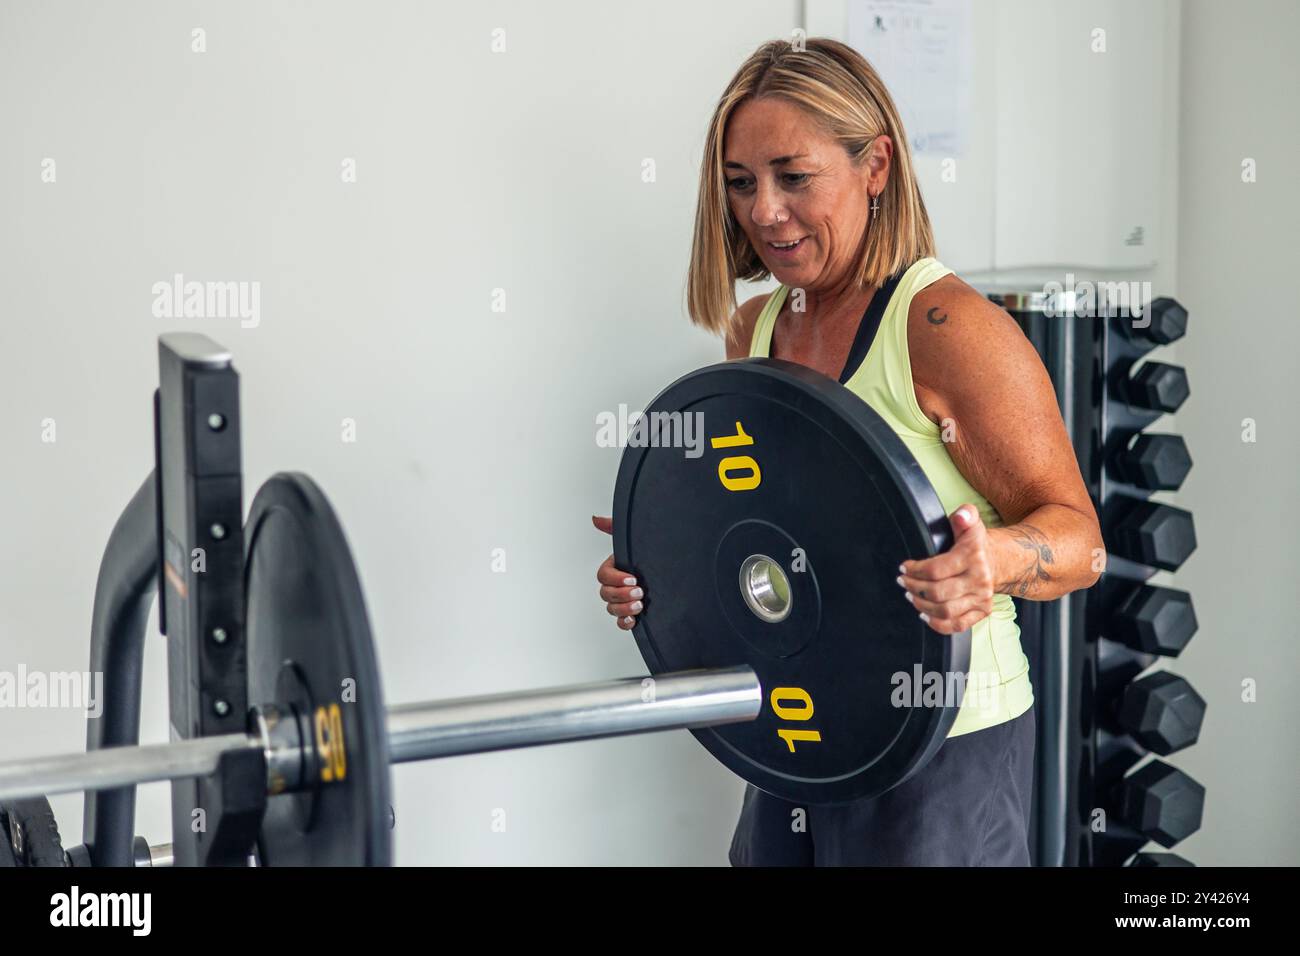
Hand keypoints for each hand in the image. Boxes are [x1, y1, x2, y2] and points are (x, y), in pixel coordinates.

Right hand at [592, 515, 643, 630]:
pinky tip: (634, 619)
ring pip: (611, 609)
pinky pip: (621, 622)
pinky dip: (625, 622)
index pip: (604, 576)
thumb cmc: (653, 552)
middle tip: (640, 591)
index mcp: (616, 567)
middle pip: (605, 594)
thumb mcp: (636, 537)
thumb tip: (596, 519)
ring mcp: (625, 600)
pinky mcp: (634, 613)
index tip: (632, 578)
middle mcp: (618, 585)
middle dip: (621, 594)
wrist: (679, 568)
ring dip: (623, 608)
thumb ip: (614, 527)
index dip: (615, 579)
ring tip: (640, 606)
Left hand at [897, 505, 994, 634]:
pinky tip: (925, 614)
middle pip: (938, 592)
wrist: (997, 562)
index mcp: (973, 557)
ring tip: (911, 596)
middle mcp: (979, 580)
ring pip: (945, 611)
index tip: (904, 568)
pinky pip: (958, 625)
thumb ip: (965, 514)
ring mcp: (982, 598)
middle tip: (903, 582)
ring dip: (922, 605)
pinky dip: (938, 624)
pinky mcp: (982, 612)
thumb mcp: (971, 522)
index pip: (936, 569)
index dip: (915, 570)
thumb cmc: (975, 543)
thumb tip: (961, 516)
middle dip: (914, 587)